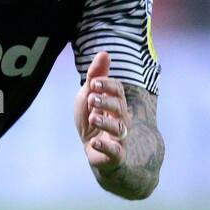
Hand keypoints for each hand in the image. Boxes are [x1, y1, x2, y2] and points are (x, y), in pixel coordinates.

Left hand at [74, 50, 128, 171]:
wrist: (98, 155)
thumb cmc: (93, 123)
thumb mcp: (88, 98)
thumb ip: (95, 77)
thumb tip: (104, 53)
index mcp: (114, 104)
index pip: (117, 91)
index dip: (108, 85)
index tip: (94, 82)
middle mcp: (120, 119)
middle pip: (119, 107)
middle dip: (106, 101)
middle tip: (92, 99)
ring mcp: (119, 138)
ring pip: (119, 129)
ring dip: (106, 122)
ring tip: (93, 117)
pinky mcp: (115, 156)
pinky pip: (114, 152)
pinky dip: (105, 146)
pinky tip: (95, 142)